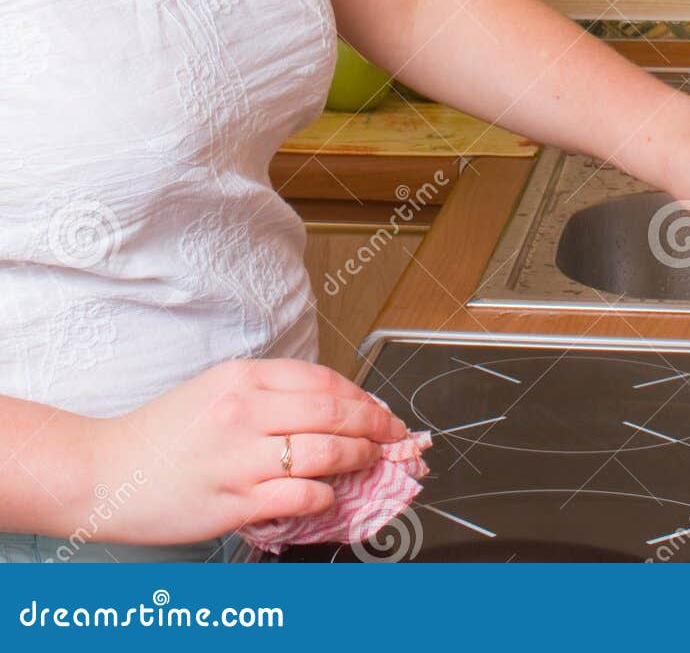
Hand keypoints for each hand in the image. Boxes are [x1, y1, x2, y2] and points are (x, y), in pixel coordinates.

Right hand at [88, 357, 405, 545]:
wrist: (107, 471)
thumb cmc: (160, 434)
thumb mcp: (215, 390)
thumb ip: (266, 392)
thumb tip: (324, 405)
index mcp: (243, 377)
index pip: (322, 380)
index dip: (361, 395)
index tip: (379, 408)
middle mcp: (245, 411)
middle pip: (334, 412)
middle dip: (375, 425)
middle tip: (393, 435)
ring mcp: (241, 458)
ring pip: (325, 453)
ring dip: (359, 459)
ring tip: (371, 462)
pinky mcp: (235, 501)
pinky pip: (299, 496)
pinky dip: (324, 496)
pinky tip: (328, 495)